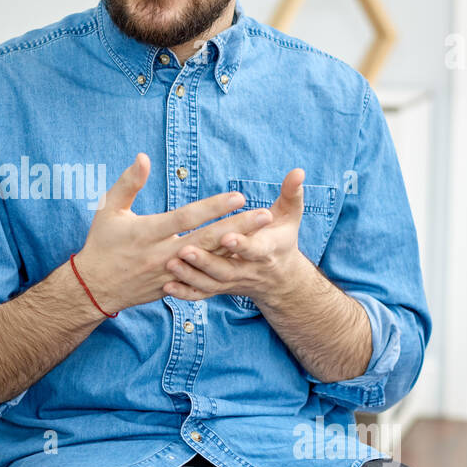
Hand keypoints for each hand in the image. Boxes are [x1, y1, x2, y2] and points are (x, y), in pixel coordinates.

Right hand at [72, 153, 273, 314]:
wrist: (94, 287)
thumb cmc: (101, 243)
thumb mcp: (108, 209)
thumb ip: (128, 183)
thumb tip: (143, 157)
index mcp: (148, 233)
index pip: (187, 218)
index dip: (213, 207)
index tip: (238, 197)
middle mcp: (162, 254)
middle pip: (207, 239)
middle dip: (239, 227)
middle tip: (265, 215)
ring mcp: (170, 273)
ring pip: (210, 260)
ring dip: (237, 247)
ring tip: (263, 235)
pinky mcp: (173, 286)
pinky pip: (203, 277)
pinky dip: (223, 268)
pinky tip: (244, 259)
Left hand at [163, 168, 311, 303]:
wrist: (280, 279)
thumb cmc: (281, 238)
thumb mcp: (290, 216)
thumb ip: (292, 193)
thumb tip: (298, 171)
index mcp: (267, 250)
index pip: (254, 249)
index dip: (242, 244)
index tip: (227, 236)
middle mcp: (249, 269)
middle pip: (227, 269)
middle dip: (206, 261)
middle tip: (185, 250)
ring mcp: (233, 282)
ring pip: (211, 283)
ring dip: (191, 276)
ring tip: (171, 265)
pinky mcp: (220, 288)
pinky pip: (202, 295)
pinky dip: (186, 294)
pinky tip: (167, 288)